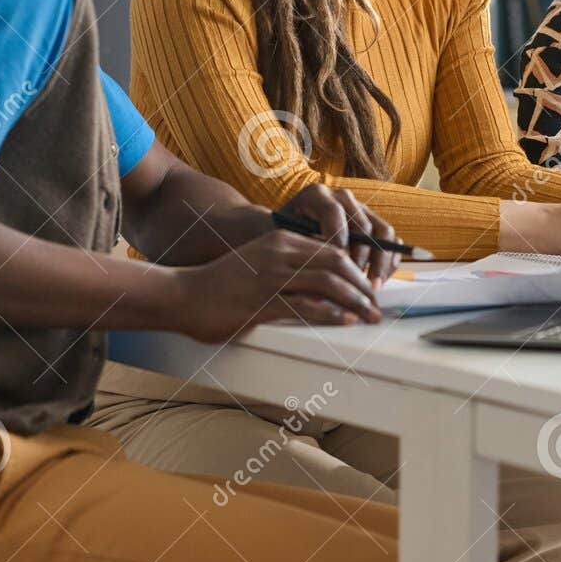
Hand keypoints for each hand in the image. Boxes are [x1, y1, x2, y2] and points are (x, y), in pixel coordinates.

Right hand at [178, 230, 382, 340]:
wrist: (183, 295)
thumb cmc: (221, 284)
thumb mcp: (259, 264)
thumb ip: (288, 268)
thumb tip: (322, 285)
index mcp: (280, 240)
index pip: (331, 250)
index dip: (356, 269)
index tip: (368, 287)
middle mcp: (279, 254)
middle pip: (336, 264)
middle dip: (362, 286)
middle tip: (377, 305)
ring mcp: (271, 278)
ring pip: (327, 284)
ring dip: (355, 301)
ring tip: (370, 315)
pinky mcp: (262, 303)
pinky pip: (307, 306)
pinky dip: (332, 314)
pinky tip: (347, 321)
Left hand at [282, 183, 399, 288]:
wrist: (283, 234)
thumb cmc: (280, 240)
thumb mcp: (285, 243)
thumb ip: (304, 254)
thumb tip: (323, 282)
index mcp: (316, 195)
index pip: (334, 214)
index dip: (337, 243)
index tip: (333, 271)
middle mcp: (342, 197)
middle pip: (363, 226)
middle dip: (361, 259)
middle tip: (355, 284)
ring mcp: (360, 209)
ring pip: (383, 232)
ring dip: (381, 262)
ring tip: (372, 287)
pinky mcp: (373, 223)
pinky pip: (392, 240)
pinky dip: (390, 261)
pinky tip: (377, 282)